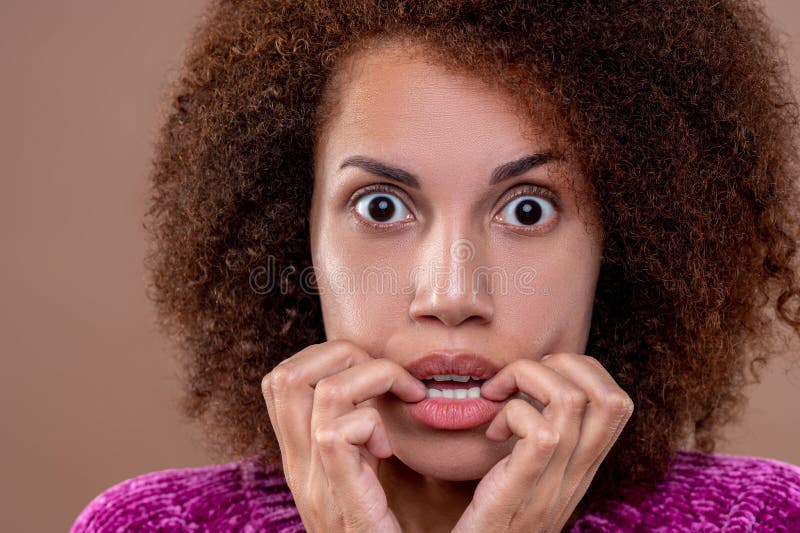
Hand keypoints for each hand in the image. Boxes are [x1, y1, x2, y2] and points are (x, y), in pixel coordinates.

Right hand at [260, 340, 426, 532]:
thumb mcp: (361, 478)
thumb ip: (360, 438)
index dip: (321, 356)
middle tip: (388, 377)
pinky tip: (389, 446)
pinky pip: (336, 436)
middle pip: (285, 375)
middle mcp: (298, 467)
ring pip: (320, 395)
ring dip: (372, 379)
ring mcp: (315, 486)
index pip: (280, 379)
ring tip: (401, 399)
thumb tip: (382, 391)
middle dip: (342, 353)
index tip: (368, 371)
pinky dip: (371, 423)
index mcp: (301, 456)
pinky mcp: (342, 503)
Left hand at [452, 353, 633, 532]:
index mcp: (583, 466)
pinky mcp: (520, 493)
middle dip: (561, 363)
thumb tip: (534, 388)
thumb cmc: (495, 517)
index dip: (584, 369)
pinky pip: (540, 435)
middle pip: (610, 395)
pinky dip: (512, 413)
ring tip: (498, 397)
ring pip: (571, 402)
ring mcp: (553, 486)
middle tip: (518, 380)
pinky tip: (492, 430)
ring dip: (526, 379)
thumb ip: (545, 439)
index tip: (540, 377)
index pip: (618, 400)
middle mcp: (578, 476)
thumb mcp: (534, 475)